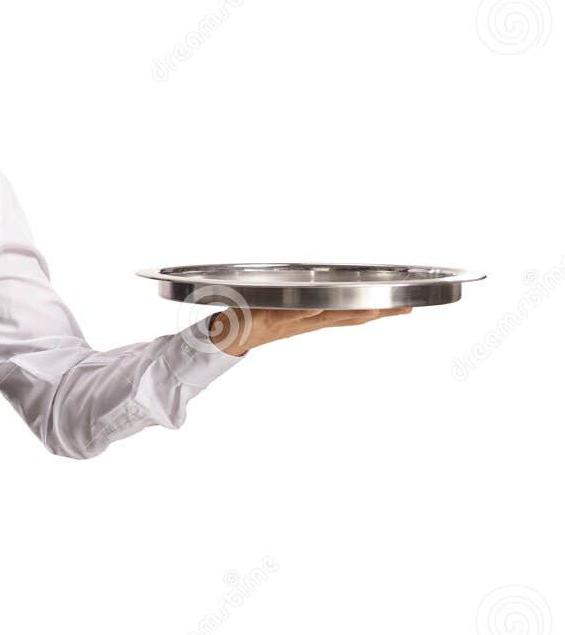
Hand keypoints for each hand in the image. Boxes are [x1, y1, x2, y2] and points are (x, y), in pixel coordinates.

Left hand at [208, 305, 412, 356]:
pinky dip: (296, 311)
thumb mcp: (288, 312)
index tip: (409, 306)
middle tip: (403, 308)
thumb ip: (309, 305)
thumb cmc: (256, 321)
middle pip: (344, 317)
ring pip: (320, 317)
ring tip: (371, 308)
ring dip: (345, 313)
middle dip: (374, 311)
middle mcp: (304, 321)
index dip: (381, 312)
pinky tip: (311, 306)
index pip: (351, 315)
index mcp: (312, 319)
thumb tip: (328, 297)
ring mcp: (285, 321)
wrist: (225, 337)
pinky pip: (282, 314)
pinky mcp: (263, 318)